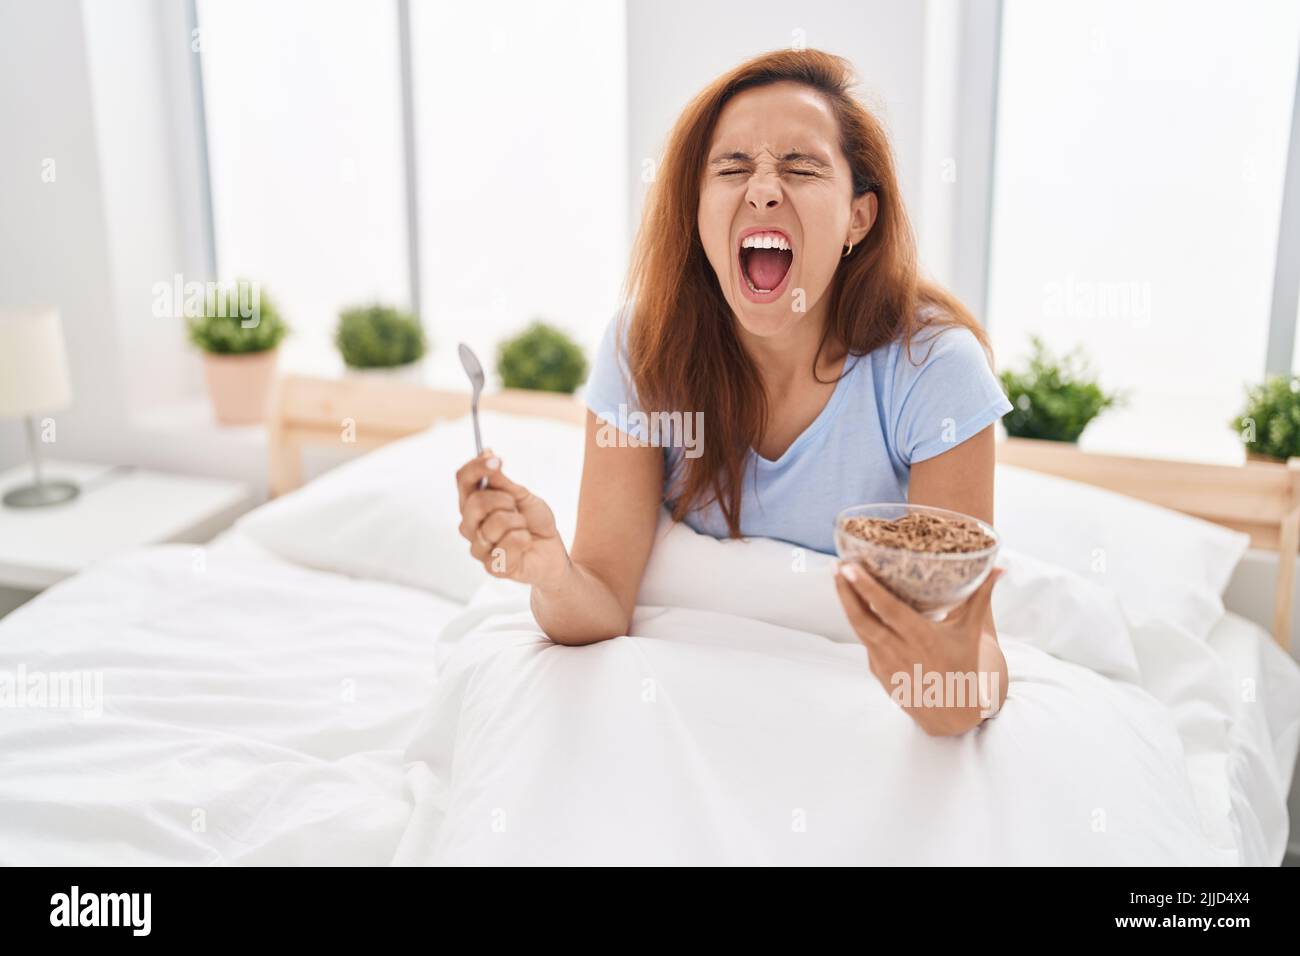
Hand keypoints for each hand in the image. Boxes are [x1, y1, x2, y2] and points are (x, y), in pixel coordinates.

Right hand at [455, 449, 569, 586]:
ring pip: (495, 524)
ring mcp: (478, 546)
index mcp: (474, 503)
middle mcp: (470, 525)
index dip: (477, 468)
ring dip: (518, 522)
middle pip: (475, 503)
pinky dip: (523, 540)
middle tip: (516, 507)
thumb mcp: (523, 496)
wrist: (551, 551)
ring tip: (523, 528)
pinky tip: (525, 543)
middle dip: (505, 500)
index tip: (496, 460)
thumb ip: (503, 481)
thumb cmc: (534, 523)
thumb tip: (487, 455)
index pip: (463, 480)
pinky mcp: (490, 566)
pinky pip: (507, 545)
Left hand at [834, 561, 1004, 736]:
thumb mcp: (971, 632)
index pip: (887, 609)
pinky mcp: (878, 672)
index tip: (848, 567)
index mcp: (922, 638)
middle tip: (836, 564)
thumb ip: (980, 596)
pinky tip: (856, 604)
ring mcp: (885, 664)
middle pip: (862, 618)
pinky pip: (867, 642)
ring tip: (840, 578)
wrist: (953, 714)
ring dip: (848, 604)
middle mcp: (899, 651)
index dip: (865, 588)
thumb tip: (1000, 565)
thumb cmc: (964, 667)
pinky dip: (861, 623)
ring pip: (860, 630)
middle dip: (845, 591)